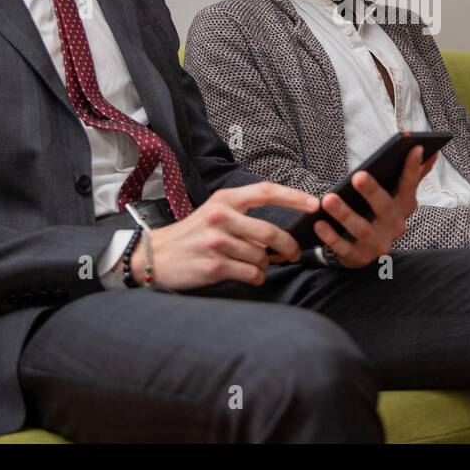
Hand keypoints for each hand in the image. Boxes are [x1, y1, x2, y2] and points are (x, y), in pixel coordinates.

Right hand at [128, 182, 314, 289]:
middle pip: (271, 232)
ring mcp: (217, 242)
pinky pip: (251, 274)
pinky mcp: (214, 266)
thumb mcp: (214, 214)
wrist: (154, 256)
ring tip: (254, 266)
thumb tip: (278, 235)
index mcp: (225, 200)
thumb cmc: (191, 235)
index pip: (266, 191)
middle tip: (292, 253)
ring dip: (265, 265)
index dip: (294, 198)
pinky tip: (248, 275)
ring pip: (261, 257)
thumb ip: (244, 218)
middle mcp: (221, 217)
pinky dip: (256, 277)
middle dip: (288, 247)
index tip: (315, 204)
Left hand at [312, 146, 437, 267]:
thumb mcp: (396, 195)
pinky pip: (343, 247)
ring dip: (345, 214)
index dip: (413, 168)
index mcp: (404, 206)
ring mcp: (377, 244)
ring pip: (362, 229)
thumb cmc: (378, 212)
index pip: (410, 185)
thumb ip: (412, 175)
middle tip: (357, 176)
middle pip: (385, 208)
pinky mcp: (358, 257)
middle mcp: (395, 226)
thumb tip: (430, 153)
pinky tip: (319, 223)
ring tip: (328, 199)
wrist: (364, 248)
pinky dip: (331, 236)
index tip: (414, 147)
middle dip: (372, 192)